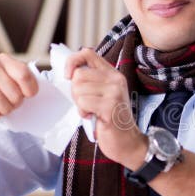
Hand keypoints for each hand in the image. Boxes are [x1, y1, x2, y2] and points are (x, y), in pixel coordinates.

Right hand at [0, 53, 38, 121]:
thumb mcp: (5, 78)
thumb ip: (21, 79)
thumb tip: (38, 93)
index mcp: (4, 60)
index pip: (25, 76)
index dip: (30, 90)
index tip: (27, 95)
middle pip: (17, 96)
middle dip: (14, 104)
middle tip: (3, 100)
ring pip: (5, 108)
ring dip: (1, 111)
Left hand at [66, 48, 146, 165]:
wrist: (127, 142)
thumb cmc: (110, 120)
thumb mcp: (102, 95)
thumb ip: (90, 81)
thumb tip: (68, 73)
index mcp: (112, 73)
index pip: (87, 53)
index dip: (72, 61)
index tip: (67, 76)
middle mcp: (116, 79)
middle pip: (79, 75)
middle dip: (75, 91)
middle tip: (85, 104)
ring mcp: (114, 92)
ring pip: (78, 89)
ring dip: (79, 104)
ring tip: (90, 111)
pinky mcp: (110, 106)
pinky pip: (83, 102)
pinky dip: (83, 112)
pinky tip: (92, 117)